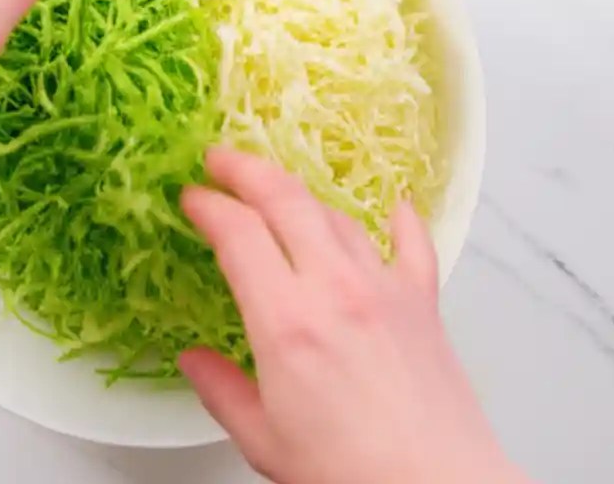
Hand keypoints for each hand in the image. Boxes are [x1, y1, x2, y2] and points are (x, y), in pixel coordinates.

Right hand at [180, 149, 524, 483]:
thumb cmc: (353, 474)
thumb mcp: (263, 440)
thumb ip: (222, 391)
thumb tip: (194, 362)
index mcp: (286, 322)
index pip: (237, 233)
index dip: (208, 205)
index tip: (190, 197)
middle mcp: (336, 290)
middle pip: (286, 200)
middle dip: (246, 169)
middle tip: (221, 160)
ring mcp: (384, 289)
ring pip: (338, 215)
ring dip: (302, 197)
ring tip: (281, 195)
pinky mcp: (422, 303)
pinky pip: (411, 242)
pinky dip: (398, 218)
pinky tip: (393, 207)